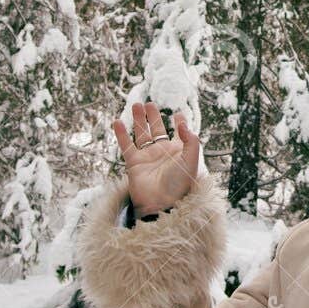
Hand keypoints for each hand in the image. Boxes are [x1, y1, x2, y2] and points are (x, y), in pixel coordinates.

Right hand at [112, 101, 201, 215]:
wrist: (161, 203)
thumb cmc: (179, 185)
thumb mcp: (191, 161)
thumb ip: (191, 141)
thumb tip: (182, 123)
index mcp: (178, 152)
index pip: (179, 134)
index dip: (179, 123)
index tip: (178, 114)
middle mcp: (162, 153)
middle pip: (157, 130)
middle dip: (153, 116)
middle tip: (149, 104)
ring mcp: (147, 157)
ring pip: (141, 134)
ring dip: (139, 120)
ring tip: (136, 105)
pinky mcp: (134, 163)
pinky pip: (126, 145)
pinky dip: (121, 134)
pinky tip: (118, 121)